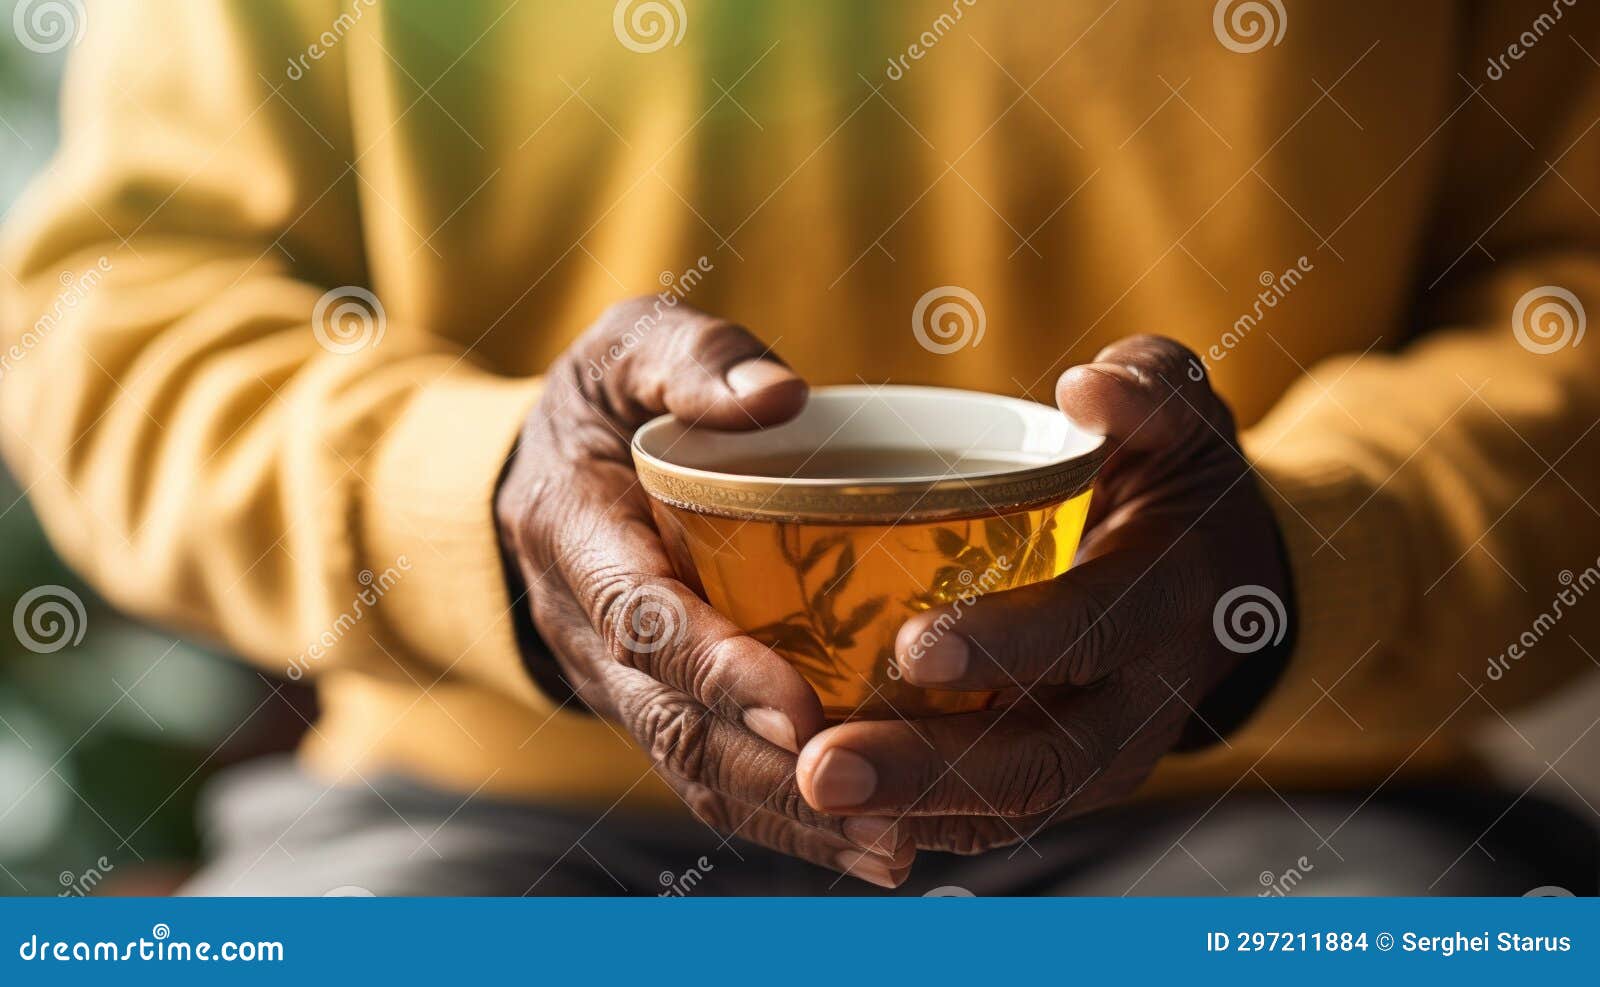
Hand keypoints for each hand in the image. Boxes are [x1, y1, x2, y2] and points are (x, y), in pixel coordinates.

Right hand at [495, 297, 914, 886]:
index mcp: (572, 531)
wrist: (542, 473)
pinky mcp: (656, 707)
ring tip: (890, 849)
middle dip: (767, 771)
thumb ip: (696, 361)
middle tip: (872, 805)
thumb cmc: (606, 402)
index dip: (712, 667)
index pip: (638, 616)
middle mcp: (584, 626)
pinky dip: (783, 819)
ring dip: (787, 817)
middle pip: (671, 719)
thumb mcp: (631, 348)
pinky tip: (868, 844)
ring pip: (692, 768)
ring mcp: (616, 681)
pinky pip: (710, 776)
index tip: (795, 708)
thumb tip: (781, 397)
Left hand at [793, 336, 1290, 854]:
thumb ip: (1149, 390)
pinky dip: (917, 825)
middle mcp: (1140, 700)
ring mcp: (1102, 755)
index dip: (1009, 644)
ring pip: (1009, 805)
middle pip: (1041, 757)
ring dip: (907, 812)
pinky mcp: (1060, 779)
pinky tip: (833, 818)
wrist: (1218, 581)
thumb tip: (1085, 389)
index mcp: (1168, 600)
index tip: (914, 646)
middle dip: (930, 771)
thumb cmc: (1176, 483)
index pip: (1090, 630)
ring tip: (809, 799)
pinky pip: (991, 818)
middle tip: (825, 769)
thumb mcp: (1181, 419)